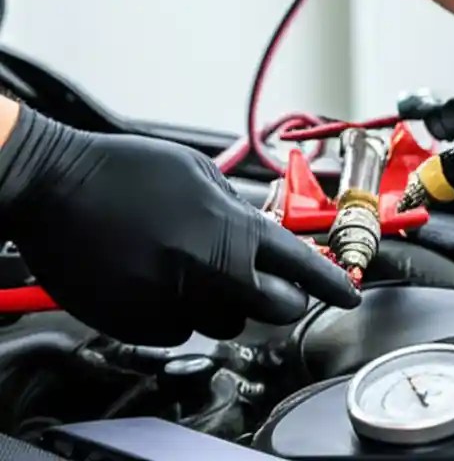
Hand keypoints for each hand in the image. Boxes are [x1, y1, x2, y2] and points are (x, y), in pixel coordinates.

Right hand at [0, 106, 359, 345]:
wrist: (54, 187)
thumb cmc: (125, 171)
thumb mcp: (198, 174)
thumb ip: (238, 209)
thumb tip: (267, 229)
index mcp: (232, 231)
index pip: (303, 268)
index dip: (332, 284)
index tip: (350, 295)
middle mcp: (209, 272)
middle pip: (278, 310)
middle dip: (282, 298)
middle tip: (268, 282)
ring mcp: (173, 302)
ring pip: (226, 322)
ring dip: (224, 303)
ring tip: (190, 266)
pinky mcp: (138, 323)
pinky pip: (179, 331)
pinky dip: (178, 312)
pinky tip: (157, 278)